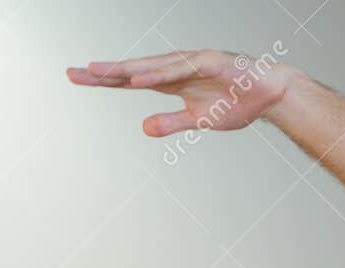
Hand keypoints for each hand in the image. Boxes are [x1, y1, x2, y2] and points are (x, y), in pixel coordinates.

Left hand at [67, 50, 294, 136]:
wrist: (272, 94)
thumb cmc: (236, 102)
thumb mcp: (197, 120)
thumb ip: (170, 122)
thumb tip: (143, 128)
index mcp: (172, 81)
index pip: (130, 80)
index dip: (104, 80)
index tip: (77, 78)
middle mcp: (177, 67)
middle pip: (134, 70)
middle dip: (103, 71)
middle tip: (73, 73)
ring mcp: (193, 63)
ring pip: (152, 67)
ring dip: (124, 70)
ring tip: (97, 72)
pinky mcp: (210, 62)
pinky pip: (179, 70)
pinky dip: (157, 74)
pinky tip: (136, 80)